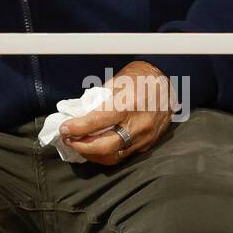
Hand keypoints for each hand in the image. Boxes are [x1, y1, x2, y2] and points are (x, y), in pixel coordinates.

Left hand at [58, 61, 173, 165]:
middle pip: (105, 146)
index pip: (98, 121)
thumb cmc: (140, 77)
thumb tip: (81, 113)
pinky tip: (95, 148)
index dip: (77, 127)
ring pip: (114, 155)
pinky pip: (124, 155)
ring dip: (92, 154)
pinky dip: (106, 154)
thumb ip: (100, 98)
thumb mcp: (117, 80)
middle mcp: (138, 124)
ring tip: (79, 145)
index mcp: (128, 104)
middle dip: (81, 146)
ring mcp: (144, 137)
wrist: (169, 84)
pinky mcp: (148, 144)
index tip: (64, 128)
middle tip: (68, 139)